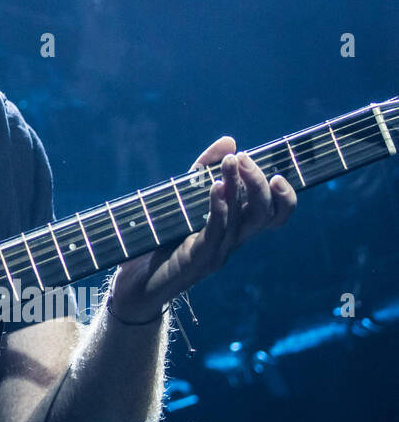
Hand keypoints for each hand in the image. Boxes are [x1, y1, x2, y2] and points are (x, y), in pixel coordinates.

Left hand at [110, 136, 296, 321]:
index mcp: (235, 229)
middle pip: (264, 214)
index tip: (278, 173)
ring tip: (232, 161)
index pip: (274, 216)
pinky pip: (216, 232)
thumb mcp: (183, 198)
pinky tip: (215, 188)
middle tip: (243, 157)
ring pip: (242, 220)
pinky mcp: (198, 259)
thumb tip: (229, 140)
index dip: (285, 197)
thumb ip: (204, 171)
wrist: (135, 281)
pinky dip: (219, 208)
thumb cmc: (161, 237)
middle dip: (258, 183)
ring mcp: (218, 252)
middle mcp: (233, 242)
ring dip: (239, 187)